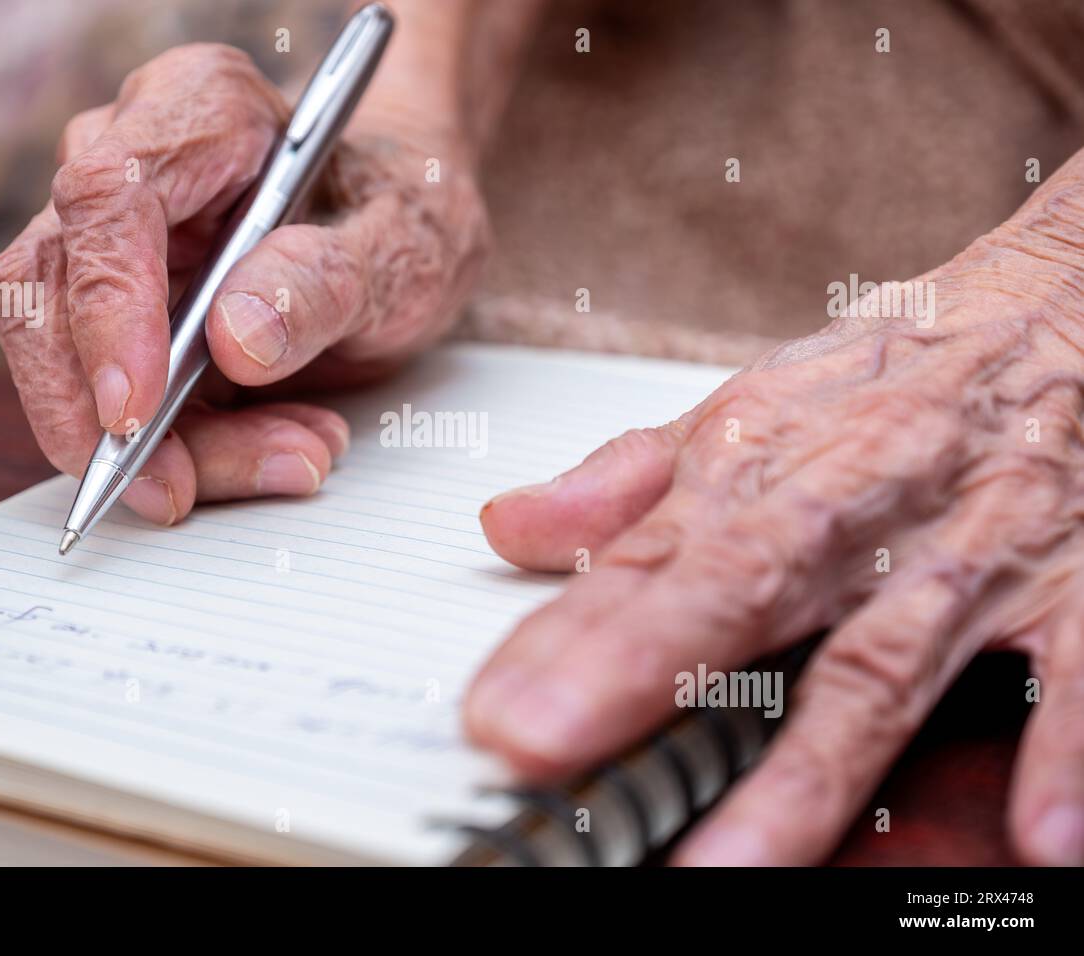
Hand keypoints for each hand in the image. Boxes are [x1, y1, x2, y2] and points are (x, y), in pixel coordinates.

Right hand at [0, 43, 487, 522]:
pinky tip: (272, 455)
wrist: (403, 229)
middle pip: (49, 285)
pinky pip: (109, 397)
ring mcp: (114, 242)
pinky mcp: (121, 314)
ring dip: (159, 445)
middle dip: (94, 410)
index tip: (135, 409)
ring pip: (66, 358)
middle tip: (173, 491)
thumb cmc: (403, 212)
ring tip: (289, 461)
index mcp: (204, 110)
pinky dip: (181, 450)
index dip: (107, 310)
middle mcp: (135, 165)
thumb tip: (234, 338)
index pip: (110, 197)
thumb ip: (328, 280)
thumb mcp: (403, 247)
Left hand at [466, 189, 1083, 865]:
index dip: (563, 637)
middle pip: (736, 592)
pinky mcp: (1073, 577)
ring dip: (809, 766)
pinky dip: (1062, 740)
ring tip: (732, 865)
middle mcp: (852, 507)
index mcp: (762, 465)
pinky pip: (1076, 663)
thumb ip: (627, 478)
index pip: (643, 560)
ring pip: (878, 659)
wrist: (1054, 304)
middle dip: (637, 673)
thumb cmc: (895, 369)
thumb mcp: (749, 404)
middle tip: (543, 747)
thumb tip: (511, 526)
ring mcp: (965, 546)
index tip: (493, 711)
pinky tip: (1042, 832)